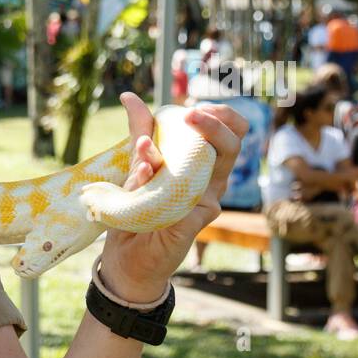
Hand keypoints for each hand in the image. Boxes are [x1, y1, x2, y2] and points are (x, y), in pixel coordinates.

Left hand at [98, 93, 247, 303]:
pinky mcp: (192, 224)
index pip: (228, 134)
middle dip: (217, 123)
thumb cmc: (136, 213)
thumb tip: (130, 98)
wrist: (125, 259)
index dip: (220, 115)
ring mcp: (204, 205)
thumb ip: (140, 133)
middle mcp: (209, 185)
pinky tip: (142, 173)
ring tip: (180, 126)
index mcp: (201, 167)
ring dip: (201, 143)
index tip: (195, 103)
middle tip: (194, 111)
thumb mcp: (136, 167)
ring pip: (218, 168)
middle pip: (232, 146)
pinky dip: (161, 179)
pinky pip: (185, 196)